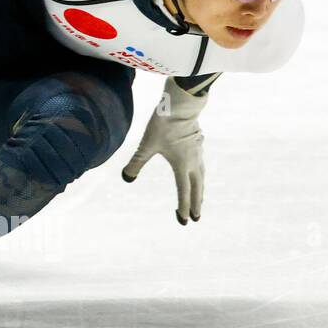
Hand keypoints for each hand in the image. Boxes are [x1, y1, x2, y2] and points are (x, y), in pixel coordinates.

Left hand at [122, 80, 207, 223]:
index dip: (183, 207)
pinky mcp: (198, 143)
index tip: (184, 221)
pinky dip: (199, 174)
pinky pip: (201, 164)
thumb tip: (126, 178)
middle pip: (197, 188)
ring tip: (199, 199)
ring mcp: (198, 153)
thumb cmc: (163, 125)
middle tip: (196, 218)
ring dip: (199, 190)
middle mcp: (193, 162)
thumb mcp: (146, 145)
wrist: (181, 106)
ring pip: (201, 176)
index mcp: (182, 166)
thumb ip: (136, 163)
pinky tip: (196, 172)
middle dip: (195, 204)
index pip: (183, 192)